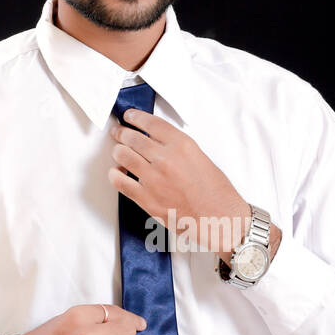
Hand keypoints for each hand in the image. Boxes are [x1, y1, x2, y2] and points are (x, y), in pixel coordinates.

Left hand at [108, 107, 250, 254]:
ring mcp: (153, 179)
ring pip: (122, 155)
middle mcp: (165, 159)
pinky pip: (119, 181)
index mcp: (182, 146)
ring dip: (117, 151)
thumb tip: (156, 144)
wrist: (219, 218)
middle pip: (132, 137)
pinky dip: (115, 174)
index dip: (136, 117)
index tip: (129, 116)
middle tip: (118, 132)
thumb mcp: (200, 158)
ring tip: (118, 151)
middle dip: (122, 133)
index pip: (151, 123)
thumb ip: (177, 148)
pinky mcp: (146, 198)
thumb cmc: (216, 193)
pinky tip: (117, 172)